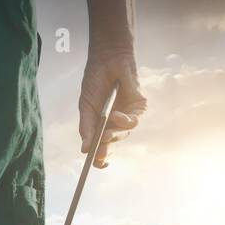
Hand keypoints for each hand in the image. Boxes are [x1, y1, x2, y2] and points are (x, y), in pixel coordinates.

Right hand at [79, 52, 145, 168]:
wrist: (108, 60)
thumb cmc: (95, 83)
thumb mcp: (86, 108)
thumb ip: (86, 128)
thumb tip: (85, 150)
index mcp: (101, 125)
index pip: (102, 146)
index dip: (100, 157)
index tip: (95, 165)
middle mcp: (116, 122)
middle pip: (113, 143)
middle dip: (107, 151)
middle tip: (99, 155)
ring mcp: (128, 114)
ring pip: (124, 134)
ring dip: (114, 137)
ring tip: (105, 135)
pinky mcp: (139, 106)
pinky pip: (134, 121)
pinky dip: (124, 121)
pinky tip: (115, 115)